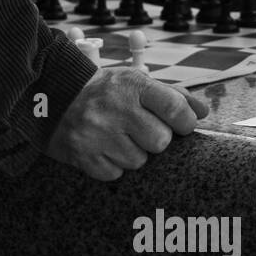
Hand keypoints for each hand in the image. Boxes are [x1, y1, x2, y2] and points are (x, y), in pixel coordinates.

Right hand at [44, 68, 209, 180]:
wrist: (53, 94)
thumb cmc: (104, 91)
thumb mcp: (136, 82)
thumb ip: (172, 96)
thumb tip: (203, 112)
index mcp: (132, 86)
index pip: (176, 109)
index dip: (185, 122)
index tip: (180, 125)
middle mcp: (115, 109)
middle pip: (160, 141)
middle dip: (154, 139)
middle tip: (139, 130)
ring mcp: (97, 133)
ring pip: (138, 161)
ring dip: (132, 153)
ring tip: (117, 137)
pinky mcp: (83, 154)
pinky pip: (115, 174)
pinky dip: (112, 165)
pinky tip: (103, 148)